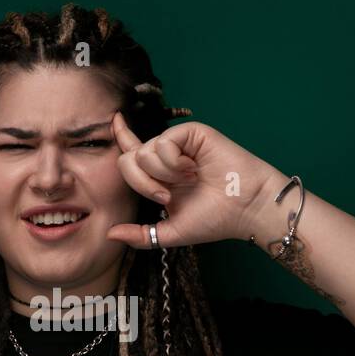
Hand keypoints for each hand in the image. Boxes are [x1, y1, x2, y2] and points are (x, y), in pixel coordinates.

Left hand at [104, 111, 288, 248]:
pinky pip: (163, 143)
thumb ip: (141, 235)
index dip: (120, 136)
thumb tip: (109, 234)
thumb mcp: (171, 232)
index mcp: (160, 176)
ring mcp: (178, 143)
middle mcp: (166, 157)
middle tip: (167, 197)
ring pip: (143, 152)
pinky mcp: (190, 133)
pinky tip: (193, 169)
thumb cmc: (215, 219)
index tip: (115, 120)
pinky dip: (173, 162)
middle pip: (128, 158)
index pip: (131, 154)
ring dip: (163, 175)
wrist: (245, 208)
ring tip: (189, 181)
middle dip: (142, 183)